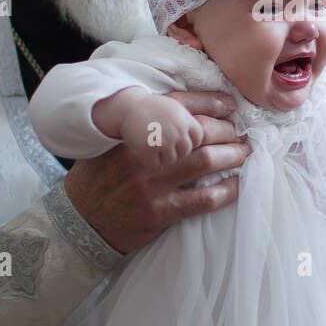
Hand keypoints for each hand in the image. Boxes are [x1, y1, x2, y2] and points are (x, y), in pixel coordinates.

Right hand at [63, 91, 252, 253]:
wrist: (79, 221)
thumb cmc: (100, 178)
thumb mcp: (111, 144)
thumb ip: (141, 129)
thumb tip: (185, 114)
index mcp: (132, 132)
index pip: (178, 106)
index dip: (210, 104)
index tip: (231, 106)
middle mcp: (144, 154)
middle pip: (198, 132)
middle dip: (227, 131)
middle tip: (242, 132)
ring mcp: (153, 184)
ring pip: (205, 161)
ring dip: (232, 155)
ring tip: (245, 152)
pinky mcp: (161, 211)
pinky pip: (203, 199)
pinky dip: (226, 190)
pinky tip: (238, 184)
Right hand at [119, 94, 204, 167]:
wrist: (127, 108)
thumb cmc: (156, 107)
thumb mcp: (180, 105)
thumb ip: (204, 108)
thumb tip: (230, 106)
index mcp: (185, 120)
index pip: (199, 139)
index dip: (190, 139)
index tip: (180, 137)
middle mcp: (176, 131)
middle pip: (186, 151)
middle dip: (178, 149)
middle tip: (164, 142)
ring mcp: (162, 143)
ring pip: (173, 160)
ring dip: (165, 156)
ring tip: (155, 145)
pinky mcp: (147, 153)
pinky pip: (157, 164)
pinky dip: (152, 161)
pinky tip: (147, 151)